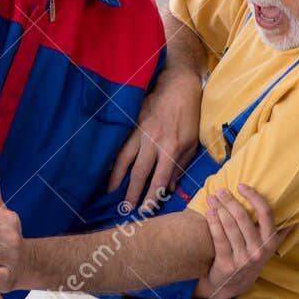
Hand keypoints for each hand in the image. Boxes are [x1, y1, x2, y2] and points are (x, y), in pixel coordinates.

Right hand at [110, 71, 201, 213]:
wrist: (177, 86)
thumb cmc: (189, 115)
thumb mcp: (192, 142)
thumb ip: (180, 166)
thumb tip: (169, 187)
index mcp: (171, 149)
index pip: (159, 179)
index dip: (151, 197)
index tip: (145, 211)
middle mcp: (153, 143)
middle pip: (139, 173)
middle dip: (131, 193)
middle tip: (124, 210)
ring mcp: (140, 132)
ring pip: (124, 159)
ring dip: (116, 178)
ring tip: (110, 193)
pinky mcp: (131, 124)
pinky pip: (120, 145)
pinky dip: (112, 159)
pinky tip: (107, 170)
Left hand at [194, 183, 290, 298]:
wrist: (232, 284)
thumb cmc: (250, 258)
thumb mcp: (268, 249)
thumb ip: (279, 234)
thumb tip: (296, 218)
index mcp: (270, 243)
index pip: (266, 214)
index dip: (254, 197)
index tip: (242, 186)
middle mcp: (259, 251)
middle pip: (243, 219)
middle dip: (230, 201)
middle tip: (221, 191)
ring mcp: (243, 258)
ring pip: (230, 227)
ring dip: (219, 209)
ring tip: (212, 198)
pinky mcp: (227, 264)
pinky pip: (219, 238)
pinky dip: (213, 222)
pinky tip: (209, 212)